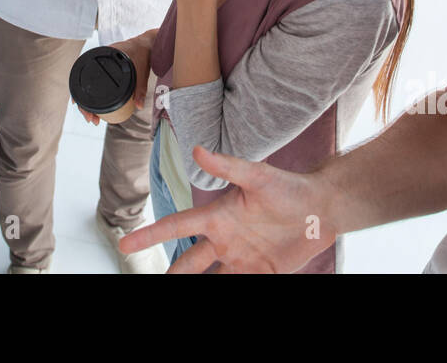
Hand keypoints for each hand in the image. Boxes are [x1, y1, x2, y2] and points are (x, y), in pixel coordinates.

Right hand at [76, 29, 156, 124]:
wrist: (148, 44)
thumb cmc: (143, 54)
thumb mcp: (142, 73)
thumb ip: (140, 90)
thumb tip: (139, 106)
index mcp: (103, 57)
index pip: (82, 76)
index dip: (76, 93)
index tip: (76, 105)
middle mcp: (99, 61)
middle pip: (83, 85)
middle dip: (84, 105)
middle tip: (91, 119)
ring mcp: (101, 66)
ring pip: (88, 86)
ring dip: (88, 103)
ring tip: (93, 118)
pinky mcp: (106, 71)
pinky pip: (95, 84)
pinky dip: (93, 96)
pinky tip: (95, 108)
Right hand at [118, 145, 335, 272]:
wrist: (322, 209)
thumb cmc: (288, 187)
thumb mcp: (258, 176)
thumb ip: (227, 166)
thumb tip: (195, 149)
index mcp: (217, 216)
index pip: (176, 227)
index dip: (150, 235)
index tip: (124, 245)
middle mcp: (224, 240)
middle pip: (188, 264)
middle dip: (170, 276)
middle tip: (151, 283)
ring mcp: (242, 259)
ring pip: (209, 280)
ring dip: (192, 286)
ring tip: (174, 292)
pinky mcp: (261, 273)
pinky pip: (237, 288)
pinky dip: (225, 293)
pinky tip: (213, 298)